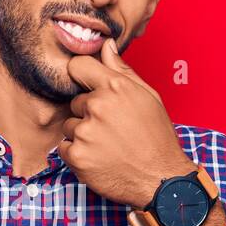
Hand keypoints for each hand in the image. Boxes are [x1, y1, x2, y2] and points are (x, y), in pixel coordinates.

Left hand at [57, 39, 195, 207]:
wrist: (161, 179)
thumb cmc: (157, 138)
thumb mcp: (147, 97)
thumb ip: (122, 71)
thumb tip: (105, 45)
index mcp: (115, 87)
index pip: (78, 66)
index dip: (81, 76)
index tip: (87, 87)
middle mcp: (98, 106)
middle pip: (75, 102)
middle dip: (88, 114)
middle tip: (112, 129)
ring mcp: (85, 132)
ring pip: (70, 126)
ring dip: (82, 135)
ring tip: (107, 146)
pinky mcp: (77, 155)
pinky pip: (65, 147)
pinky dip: (77, 154)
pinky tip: (99, 158)